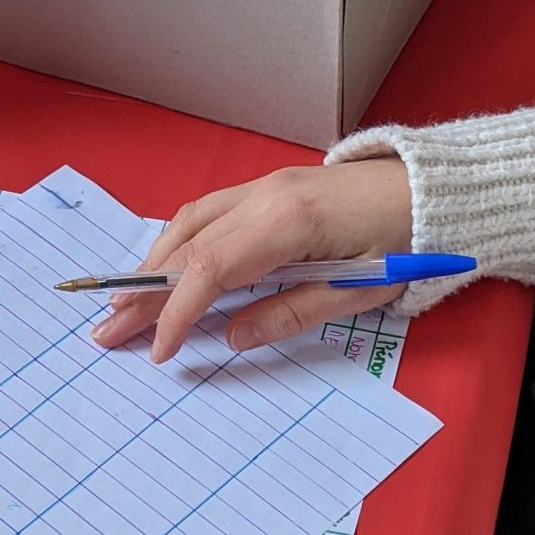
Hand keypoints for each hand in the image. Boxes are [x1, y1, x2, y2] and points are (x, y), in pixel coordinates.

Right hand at [93, 158, 412, 363]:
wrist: (431, 190)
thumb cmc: (404, 243)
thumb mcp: (357, 291)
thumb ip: (290, 313)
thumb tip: (231, 337)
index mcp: (287, 221)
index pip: (210, 268)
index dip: (175, 311)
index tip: (154, 349)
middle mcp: (264, 195)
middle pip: (186, 244)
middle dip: (142, 290)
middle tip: (104, 330)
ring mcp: (263, 185)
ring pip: (189, 222)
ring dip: (153, 263)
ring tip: (124, 303)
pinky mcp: (268, 187)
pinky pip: (207, 213)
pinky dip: (178, 244)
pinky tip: (165, 268)